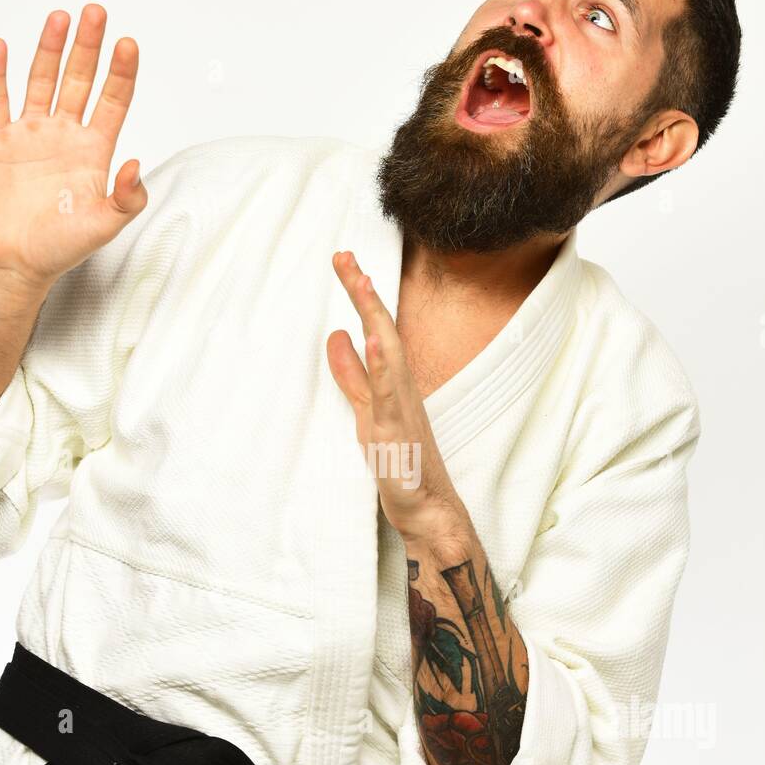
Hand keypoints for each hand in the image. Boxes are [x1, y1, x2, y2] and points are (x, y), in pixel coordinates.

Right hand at [0, 4, 146, 293]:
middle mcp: (64, 135)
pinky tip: (2, 47)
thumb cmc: (62, 248)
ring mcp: (30, 134)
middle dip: (88, 47)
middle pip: (79, 80)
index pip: (113, 101)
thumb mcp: (106, 225)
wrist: (16, 262)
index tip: (128, 44)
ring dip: (50, 49)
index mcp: (94, 151)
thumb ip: (127, 196)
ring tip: (60, 17)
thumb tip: (136, 163)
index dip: (121, 73)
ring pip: (41, 81)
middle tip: (96, 12)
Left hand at [326, 249, 466, 545]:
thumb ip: (352, 375)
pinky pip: (390, 395)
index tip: (344, 260)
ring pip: (388, 354)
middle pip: (381, 330)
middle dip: (363, 293)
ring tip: (361, 283)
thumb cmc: (403, 461)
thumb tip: (336, 337)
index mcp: (392, 381)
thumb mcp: (366, 410)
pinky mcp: (398, 432)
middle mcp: (400, 387)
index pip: (374, 329)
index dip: (359, 295)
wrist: (428, 508)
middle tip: (344, 257)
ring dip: (374, 318)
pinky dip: (381, 366)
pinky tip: (372, 340)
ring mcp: (401, 408)